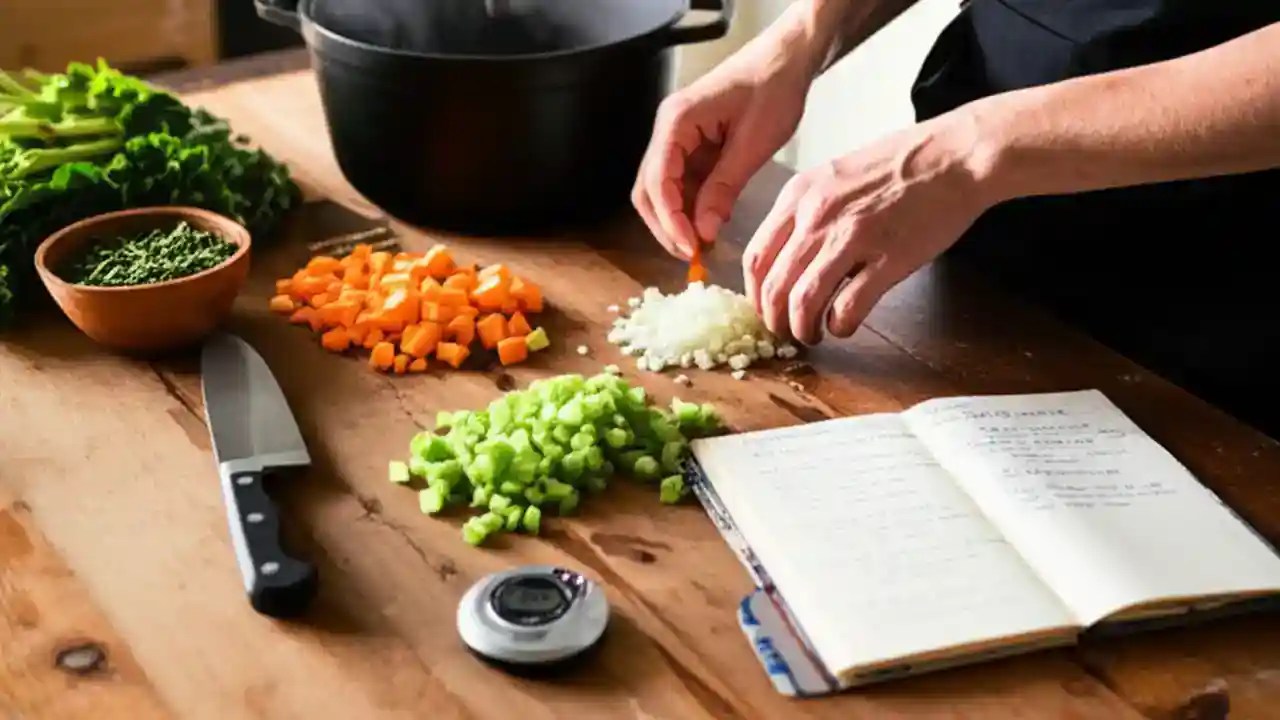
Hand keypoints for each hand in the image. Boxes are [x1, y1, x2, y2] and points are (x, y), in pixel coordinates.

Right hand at [632, 24, 817, 258]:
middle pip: (649, 190)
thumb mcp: (754, 144)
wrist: (787, 60)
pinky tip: (710, 224)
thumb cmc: (774, 89)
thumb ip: (724, 188)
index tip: (690, 248)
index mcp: (677, 121)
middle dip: (667, 225)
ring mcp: (678, 137)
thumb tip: (702, 231)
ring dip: (678, 220)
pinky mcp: (692, 146)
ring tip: (703, 245)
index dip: (670, 220)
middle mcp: (668, 129)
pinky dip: (692, 207)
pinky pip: (682, 183)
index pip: (658, 181)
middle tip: (692, 255)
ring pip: (661, 190)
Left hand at [744, 115, 992, 344]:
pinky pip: (848, 307)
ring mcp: (852, 237)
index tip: (765, 309)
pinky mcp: (888, 258)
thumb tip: (787, 257)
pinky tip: (843, 326)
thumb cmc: (900, 164)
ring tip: (812, 335)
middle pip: (774, 286)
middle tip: (787, 332)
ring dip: (802, 329)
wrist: (955, 155)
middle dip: (775, 320)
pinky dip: (839, 326)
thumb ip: (807, 212)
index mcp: (799, 195)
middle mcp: (817, 216)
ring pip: (803, 302)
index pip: (756, 257)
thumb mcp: (835, 175)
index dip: (755, 294)